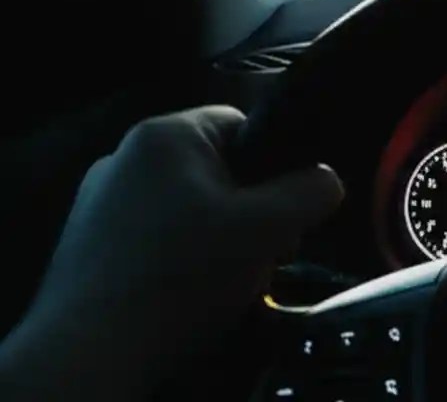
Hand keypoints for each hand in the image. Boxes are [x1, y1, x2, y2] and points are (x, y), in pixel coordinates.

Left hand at [0, 106, 342, 400]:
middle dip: (249, 211)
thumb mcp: (267, 229)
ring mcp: (100, 201)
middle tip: (264, 254)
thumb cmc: (183, 275)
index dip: (276, 168)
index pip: (243, 125)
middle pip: (217, 171)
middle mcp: (125, 155)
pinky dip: (179, 259)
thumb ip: (310, 193)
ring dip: (217, 238)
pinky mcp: (89, 243)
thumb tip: (328, 180)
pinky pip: (155, 237)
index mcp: (166, 135)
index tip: (285, 212)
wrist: (92, 350)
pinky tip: (186, 294)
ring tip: (226, 280)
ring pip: (188, 208)